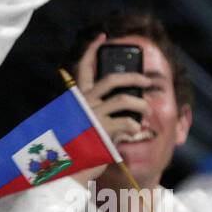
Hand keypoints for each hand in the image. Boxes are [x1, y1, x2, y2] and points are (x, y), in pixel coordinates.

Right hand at [71, 33, 151, 185]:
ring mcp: (92, 117)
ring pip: (124, 99)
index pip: (81, 68)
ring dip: (141, 104)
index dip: (92, 49)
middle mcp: (82, 105)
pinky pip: (128, 122)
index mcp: (75, 101)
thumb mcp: (81, 127)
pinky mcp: (103, 131)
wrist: (65, 174)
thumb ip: (97, 114)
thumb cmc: (73, 152)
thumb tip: (123, 109)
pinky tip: (134, 131)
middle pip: (111, 79)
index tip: (103, 37)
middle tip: (146, 81)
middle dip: (134, 77)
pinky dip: (135, 126)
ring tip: (146, 109)